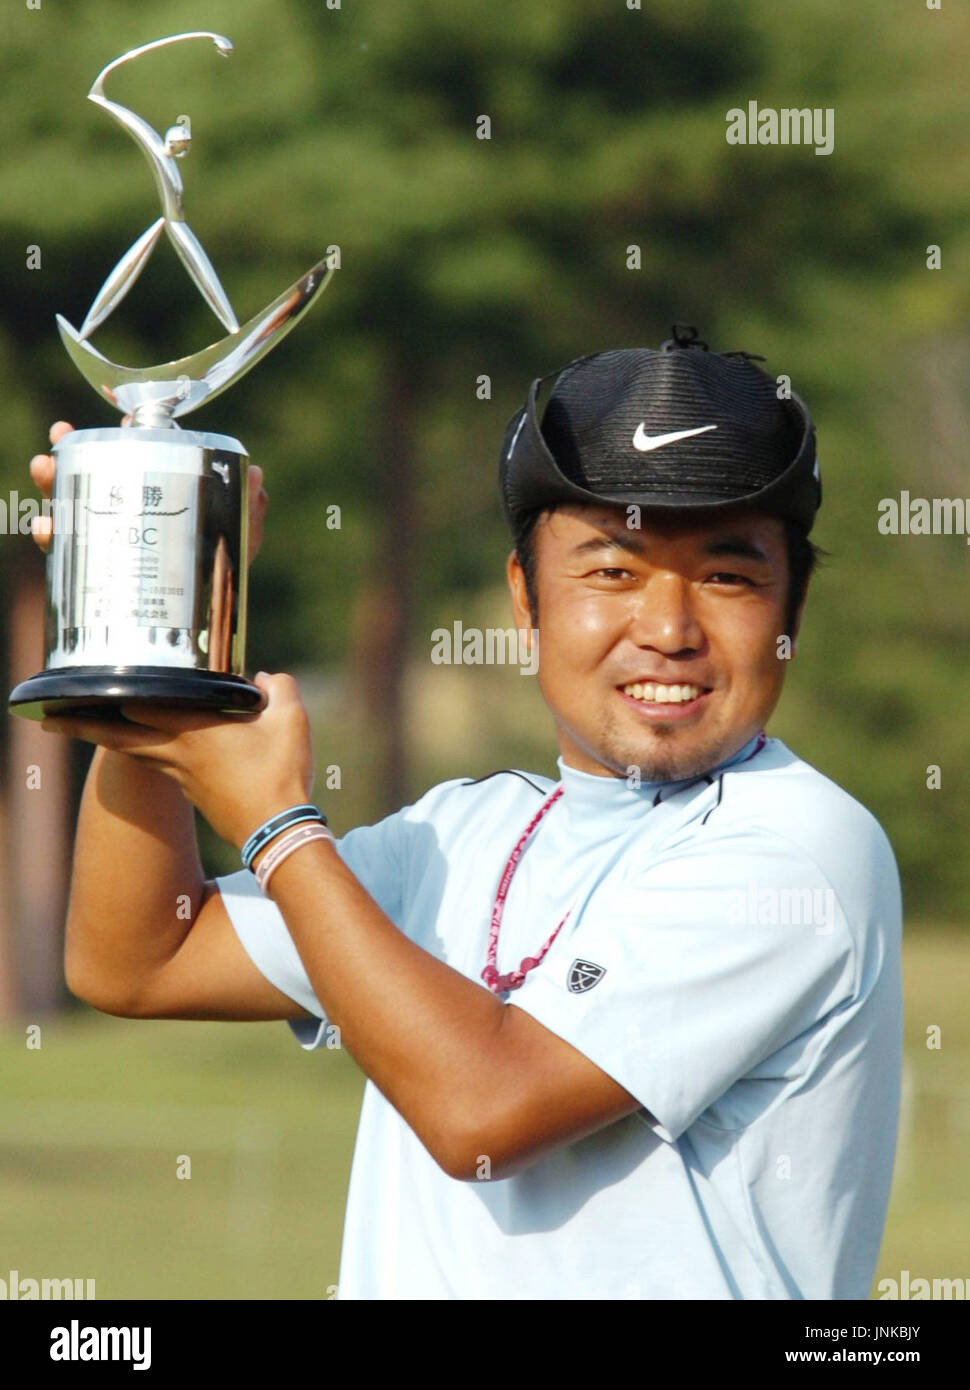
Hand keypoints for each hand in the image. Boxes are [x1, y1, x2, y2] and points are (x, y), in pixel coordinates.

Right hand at [28, 421, 269, 559]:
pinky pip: (63, 548)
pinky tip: (45, 528)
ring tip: (44, 467)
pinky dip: (50, 535)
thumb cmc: (216, 572)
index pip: (135, 457)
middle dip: (70, 452)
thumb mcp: (236, 540)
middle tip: (59, 436)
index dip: (127, 436)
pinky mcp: (93, 568)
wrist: (199, 624)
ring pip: (69, 502)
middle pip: (91, 474)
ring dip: (51, 481)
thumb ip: (248, 511)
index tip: (124, 421)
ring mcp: (106, 537)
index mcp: (156, 495)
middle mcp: (125, 511)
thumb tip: (256, 475)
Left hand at [39, 672, 314, 851]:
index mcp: (193, 730)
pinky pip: (164, 769)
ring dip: (113, 741)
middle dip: (82, 726)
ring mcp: (183, 779)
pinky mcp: (196, 796)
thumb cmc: (281, 774)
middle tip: (50, 721)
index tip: (89, 684)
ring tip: (93, 733)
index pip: (139, 705)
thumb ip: (279, 689)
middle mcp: (178, 755)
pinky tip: (161, 752)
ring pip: (137, 755)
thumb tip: (267, 680)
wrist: (279, 831)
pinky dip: (152, 756)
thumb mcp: (290, 719)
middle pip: (117, 737)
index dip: (115, 692)